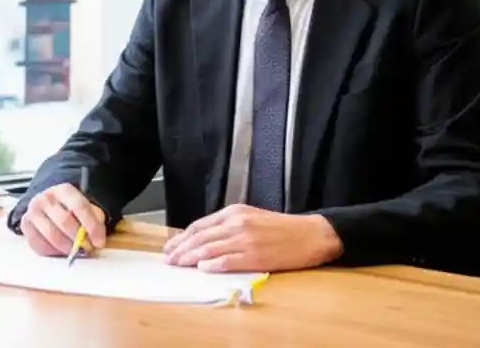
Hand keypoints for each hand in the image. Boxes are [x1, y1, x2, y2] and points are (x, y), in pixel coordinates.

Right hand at [20, 182, 106, 256]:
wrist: (48, 205)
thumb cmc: (70, 209)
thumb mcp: (85, 208)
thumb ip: (93, 220)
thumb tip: (96, 239)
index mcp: (64, 190)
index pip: (79, 206)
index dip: (91, 226)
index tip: (99, 241)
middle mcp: (46, 198)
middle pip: (64, 221)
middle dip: (79, 239)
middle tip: (87, 248)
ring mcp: (33, 211)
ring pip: (51, 235)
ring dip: (67, 247)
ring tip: (75, 251)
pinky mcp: (25, 225)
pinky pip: (39, 244)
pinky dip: (52, 251)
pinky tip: (60, 250)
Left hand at [162, 204, 342, 272]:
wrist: (310, 234)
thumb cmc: (281, 228)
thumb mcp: (251, 217)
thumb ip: (228, 225)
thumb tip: (204, 239)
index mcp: (234, 212)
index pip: (200, 225)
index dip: (182, 237)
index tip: (171, 246)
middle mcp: (236, 223)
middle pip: (200, 237)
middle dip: (181, 249)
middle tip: (169, 259)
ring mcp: (245, 240)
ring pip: (209, 248)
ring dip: (190, 258)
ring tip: (179, 265)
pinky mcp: (255, 256)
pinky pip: (228, 260)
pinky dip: (213, 264)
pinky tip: (202, 268)